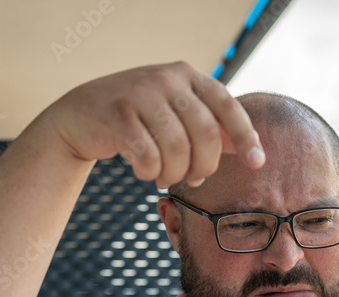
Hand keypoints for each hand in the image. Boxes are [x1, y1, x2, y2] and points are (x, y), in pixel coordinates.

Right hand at [42, 61, 264, 187]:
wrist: (80, 115)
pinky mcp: (118, 114)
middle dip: (204, 167)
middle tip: (194, 180)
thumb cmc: (137, 118)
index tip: (257, 163)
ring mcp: (141, 93)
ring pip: (177, 150)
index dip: (246, 137)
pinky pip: (148, 157)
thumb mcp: (175, 113)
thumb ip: (209, 126)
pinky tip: (144, 172)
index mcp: (187, 75)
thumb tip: (246, 149)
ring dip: (174, 174)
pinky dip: (150, 173)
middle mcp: (167, 79)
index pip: (227, 106)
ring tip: (164, 178)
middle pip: (205, 135)